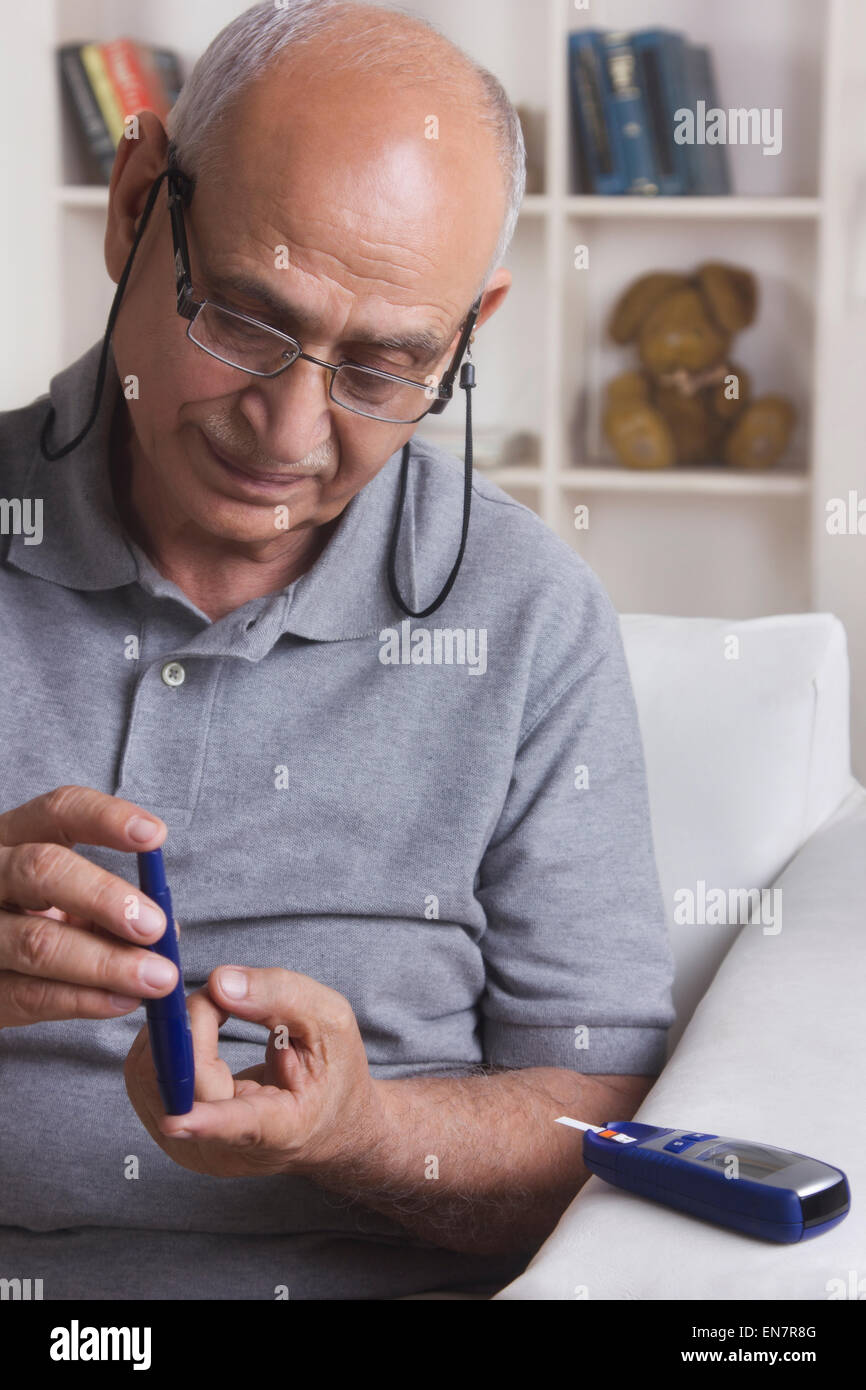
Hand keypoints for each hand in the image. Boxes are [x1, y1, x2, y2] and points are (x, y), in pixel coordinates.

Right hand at [0, 785, 178, 1028]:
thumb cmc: (31, 921)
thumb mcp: (59, 898)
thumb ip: (105, 904)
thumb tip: (167, 929)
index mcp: (11, 840)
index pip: (57, 811)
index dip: (106, 819)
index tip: (155, 836)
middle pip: (40, 869)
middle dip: (104, 897)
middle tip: (155, 925)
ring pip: (36, 942)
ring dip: (107, 963)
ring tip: (156, 977)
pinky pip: (30, 996)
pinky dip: (84, 1000)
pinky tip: (122, 999)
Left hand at [123, 966, 382, 1178]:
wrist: (326, 1122)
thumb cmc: (333, 1070)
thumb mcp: (330, 1020)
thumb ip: (281, 996)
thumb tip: (218, 983)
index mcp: (282, 1128)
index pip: (241, 1127)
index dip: (208, 1122)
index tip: (177, 1122)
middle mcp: (230, 1151)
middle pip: (185, 1081)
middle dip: (194, 1019)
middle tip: (226, 993)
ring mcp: (193, 1149)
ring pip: (151, 1076)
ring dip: (175, 1027)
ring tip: (217, 1010)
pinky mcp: (168, 1136)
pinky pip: (144, 1076)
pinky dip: (164, 1040)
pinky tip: (196, 1031)